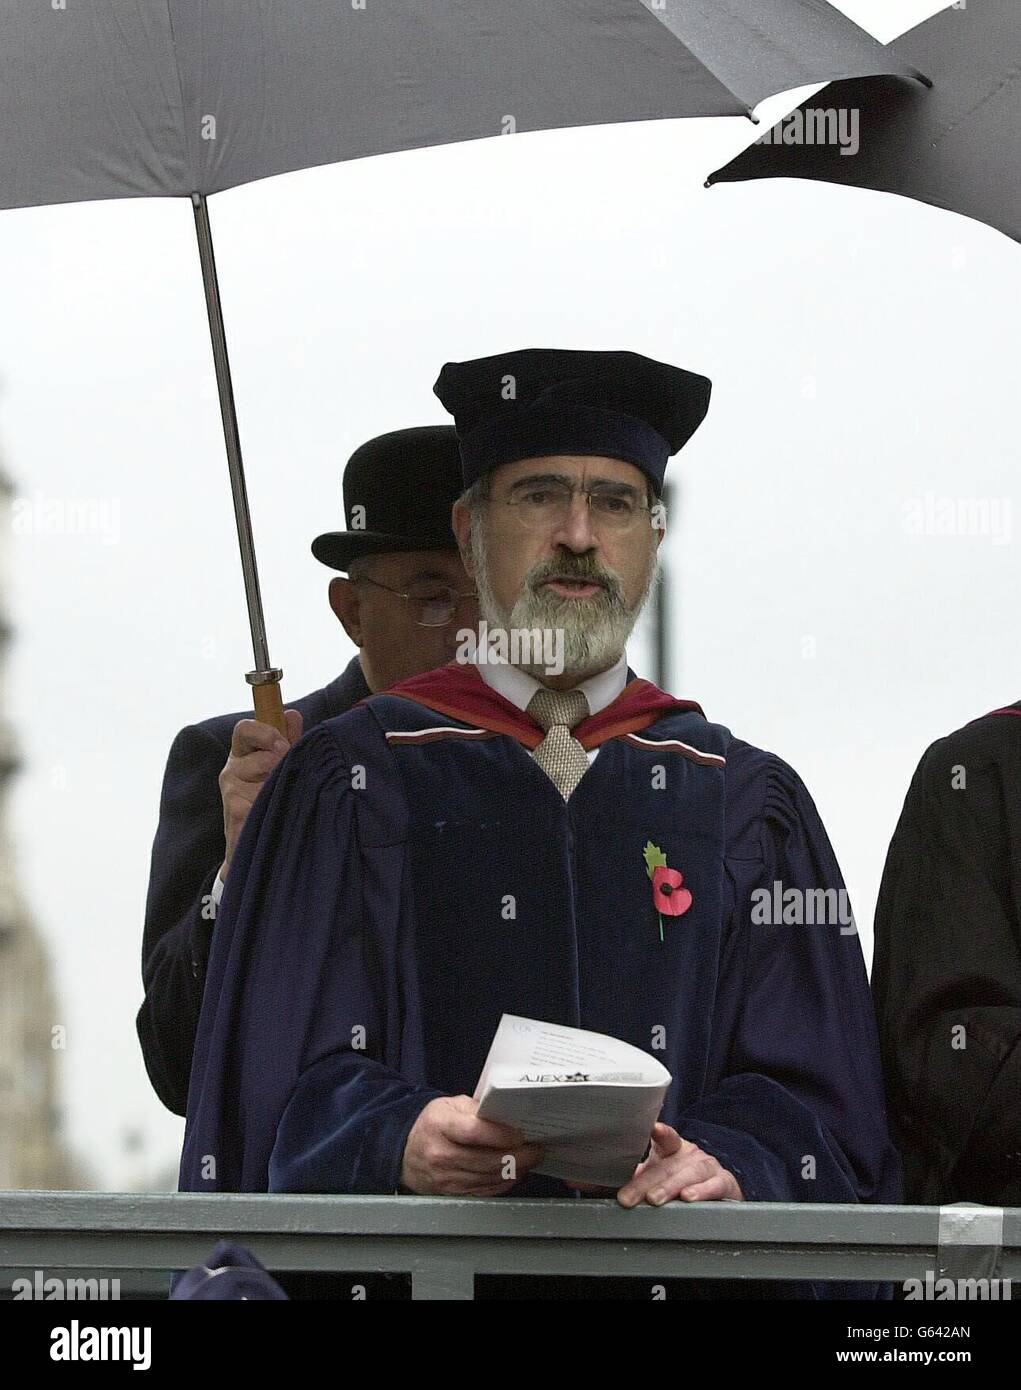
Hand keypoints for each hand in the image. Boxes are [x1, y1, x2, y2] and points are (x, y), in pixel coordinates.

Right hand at [218, 710, 302, 876]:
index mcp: (243, 753)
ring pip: (263, 777)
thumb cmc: (271, 800)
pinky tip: (281, 813)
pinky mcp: (234, 812)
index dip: (264, 732)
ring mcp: (230, 791)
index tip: (284, 744)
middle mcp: (232, 769)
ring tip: (287, 796)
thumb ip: (288, 740)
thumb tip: (292, 714)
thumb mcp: (281, 766)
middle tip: (290, 770)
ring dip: (280, 785)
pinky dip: (277, 805)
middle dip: (277, 760)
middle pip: (256, 752)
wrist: (257, 846)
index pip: (244, 729)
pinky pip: (261, 801)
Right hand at [400, 1095, 544, 1195]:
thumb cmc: (433, 1125)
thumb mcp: (449, 1105)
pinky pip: (486, 1191)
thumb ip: (477, 1108)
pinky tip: (514, 1171)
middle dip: (520, 1155)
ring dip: (516, 1169)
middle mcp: (441, 1155)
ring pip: (490, 1178)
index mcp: (440, 1125)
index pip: (474, 1132)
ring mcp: (447, 1178)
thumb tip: (508, 1115)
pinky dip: (505, 1181)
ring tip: (529, 1158)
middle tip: (536, 1148)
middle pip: (487, 1160)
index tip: (520, 1133)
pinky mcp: (454, 1193)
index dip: (501, 1134)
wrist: (408, 1153)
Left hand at [617, 1122, 742, 1206]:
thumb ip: (625, 1179)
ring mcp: (707, 1166)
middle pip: (666, 1166)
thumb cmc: (678, 1178)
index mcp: (670, 1148)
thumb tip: (582, 1181)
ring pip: (688, 1174)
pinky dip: (702, 1191)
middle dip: (645, 1183)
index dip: (658, 1131)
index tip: (650, 1127)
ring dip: (670, 1187)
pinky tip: (689, 1198)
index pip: (664, 1137)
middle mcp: (689, 1154)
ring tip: (655, 1199)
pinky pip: (714, 1185)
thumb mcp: (653, 1175)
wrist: (719, 1186)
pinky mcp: (723, 1182)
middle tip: (627, 1197)